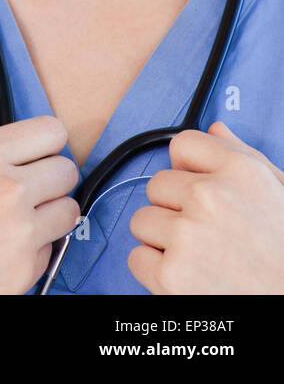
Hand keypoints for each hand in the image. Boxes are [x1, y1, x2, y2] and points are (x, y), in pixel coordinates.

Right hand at [0, 94, 79, 293]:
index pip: (51, 131)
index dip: (39, 138)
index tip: (26, 149)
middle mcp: (7, 192)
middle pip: (66, 170)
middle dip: (46, 172)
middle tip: (17, 183)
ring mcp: (20, 236)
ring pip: (68, 211)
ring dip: (46, 210)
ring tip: (10, 216)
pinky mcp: (24, 273)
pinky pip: (51, 248)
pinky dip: (32, 246)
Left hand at [128, 121, 283, 292]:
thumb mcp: (280, 195)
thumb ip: (246, 158)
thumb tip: (215, 129)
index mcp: (242, 172)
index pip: (183, 144)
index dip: (190, 169)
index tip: (203, 191)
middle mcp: (211, 197)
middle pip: (158, 184)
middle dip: (176, 208)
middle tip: (212, 234)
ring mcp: (187, 235)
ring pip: (143, 220)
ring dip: (164, 240)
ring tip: (203, 257)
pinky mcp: (170, 274)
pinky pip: (137, 258)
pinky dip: (157, 271)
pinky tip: (192, 277)